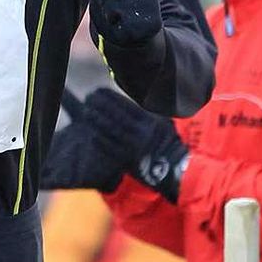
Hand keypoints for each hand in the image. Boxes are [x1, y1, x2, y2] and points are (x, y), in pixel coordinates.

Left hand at [43, 87, 186, 199]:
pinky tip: (93, 133)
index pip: (128, 106)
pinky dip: (101, 141)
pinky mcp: (129, 162)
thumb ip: (149, 114)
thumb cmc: (168, 144)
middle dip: (102, 106)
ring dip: (98, 121)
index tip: (101, 91)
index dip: (112, 98)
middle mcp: (143, 134)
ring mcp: (135, 149)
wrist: (173, 170)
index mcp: (152, 123)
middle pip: (118, 117)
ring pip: (112, 132)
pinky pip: (112, 149)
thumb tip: (134, 101)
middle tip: (90, 97)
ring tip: (88, 112)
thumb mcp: (165, 124)